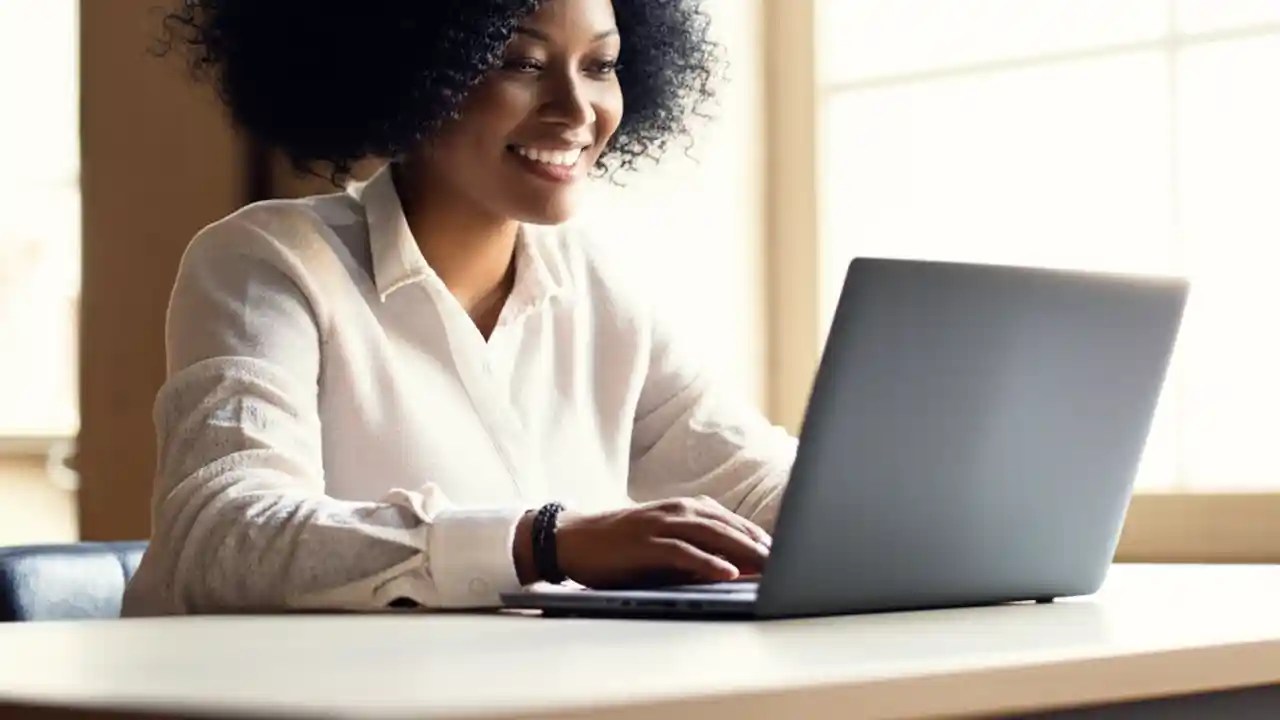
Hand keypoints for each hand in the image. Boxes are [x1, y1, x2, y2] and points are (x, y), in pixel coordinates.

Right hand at [517, 496, 771, 588]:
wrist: (573, 539)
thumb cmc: (623, 546)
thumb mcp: (664, 542)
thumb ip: (698, 548)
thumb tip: (737, 569)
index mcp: (686, 508)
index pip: (734, 523)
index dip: (761, 540)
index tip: (787, 558)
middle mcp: (678, 509)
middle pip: (730, 527)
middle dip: (761, 547)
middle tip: (789, 566)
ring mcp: (661, 523)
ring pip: (712, 535)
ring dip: (743, 552)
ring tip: (769, 569)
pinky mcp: (645, 541)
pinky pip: (683, 551)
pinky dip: (707, 562)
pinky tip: (726, 573)